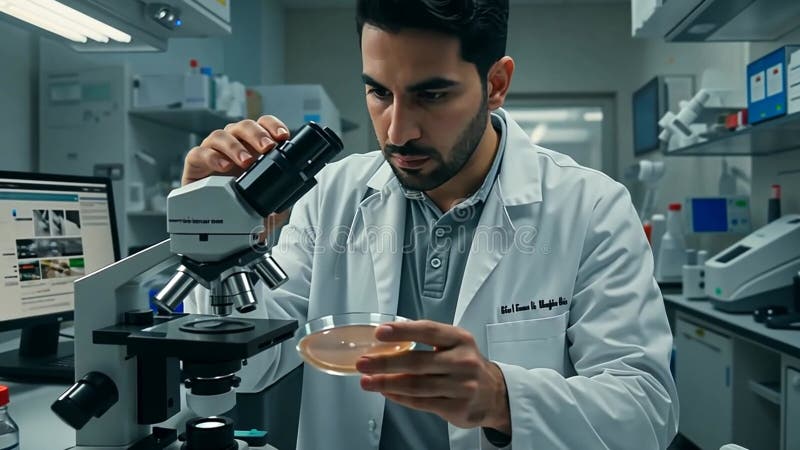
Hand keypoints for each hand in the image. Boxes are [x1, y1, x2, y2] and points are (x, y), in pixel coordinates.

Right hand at [182, 115, 292, 232]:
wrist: (216, 227)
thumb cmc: (242, 207)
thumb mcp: (268, 203)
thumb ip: (282, 196)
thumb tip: (296, 190)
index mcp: (252, 147)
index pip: (262, 125)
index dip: (272, 126)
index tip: (283, 136)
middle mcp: (233, 144)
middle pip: (243, 127)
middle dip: (257, 135)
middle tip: (267, 148)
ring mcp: (213, 152)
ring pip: (221, 135)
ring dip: (235, 146)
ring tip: (246, 161)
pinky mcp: (195, 164)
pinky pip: (199, 153)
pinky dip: (211, 157)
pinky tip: (224, 167)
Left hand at [356, 320, 510, 432]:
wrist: (495, 393)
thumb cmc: (465, 363)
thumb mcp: (454, 344)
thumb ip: (426, 339)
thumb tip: (386, 339)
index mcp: (460, 339)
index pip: (428, 331)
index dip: (402, 331)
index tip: (380, 333)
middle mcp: (462, 361)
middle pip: (417, 362)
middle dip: (385, 362)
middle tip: (363, 363)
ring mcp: (461, 386)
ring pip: (416, 386)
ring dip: (387, 383)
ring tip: (367, 381)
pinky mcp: (457, 407)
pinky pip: (421, 402)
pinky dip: (400, 397)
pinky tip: (386, 392)